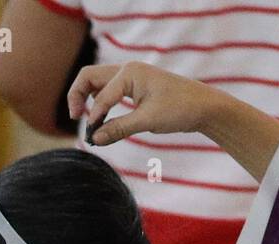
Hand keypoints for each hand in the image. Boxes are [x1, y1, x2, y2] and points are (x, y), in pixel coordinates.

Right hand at [68, 61, 224, 144]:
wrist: (204, 107)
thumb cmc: (179, 110)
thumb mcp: (147, 121)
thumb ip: (119, 129)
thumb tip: (94, 139)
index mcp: (129, 72)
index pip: (100, 95)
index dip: (93, 117)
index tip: (91, 136)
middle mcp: (127, 70)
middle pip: (89, 78)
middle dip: (78, 96)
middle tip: (74, 118)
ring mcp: (130, 78)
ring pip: (98, 85)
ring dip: (90, 101)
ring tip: (89, 124)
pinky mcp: (135, 88)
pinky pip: (110, 93)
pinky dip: (102, 106)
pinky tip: (103, 122)